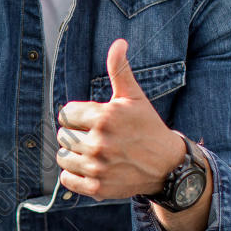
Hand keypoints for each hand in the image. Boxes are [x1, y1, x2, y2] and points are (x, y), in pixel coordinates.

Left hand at [55, 38, 182, 200]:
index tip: (92, 119)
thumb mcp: (134, 97)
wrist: (167, 165)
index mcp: (105, 117)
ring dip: (73, 154)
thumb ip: (119, 70)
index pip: (66, 114)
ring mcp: (97, 167)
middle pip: (63, 135)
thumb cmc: (147, 127)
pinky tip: (90, 167)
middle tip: (96, 137)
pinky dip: (74, 175)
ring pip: (63, 157)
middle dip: (76, 134)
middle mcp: (99, 143)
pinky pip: (67, 179)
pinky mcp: (97, 188)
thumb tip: (118, 42)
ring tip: (93, 152)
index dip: (77, 115)